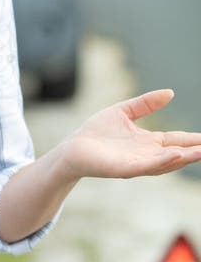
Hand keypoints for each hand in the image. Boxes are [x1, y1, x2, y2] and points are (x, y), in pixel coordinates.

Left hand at [62, 89, 200, 180]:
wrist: (73, 147)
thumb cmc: (96, 131)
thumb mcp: (124, 111)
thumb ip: (146, 104)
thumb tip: (170, 92)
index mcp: (148, 142)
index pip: (176, 140)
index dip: (193, 139)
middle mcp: (146, 155)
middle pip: (176, 153)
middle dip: (195, 152)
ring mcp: (136, 163)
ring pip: (165, 162)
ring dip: (183, 157)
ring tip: (200, 151)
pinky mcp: (123, 168)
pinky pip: (145, 166)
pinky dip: (161, 161)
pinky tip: (174, 155)